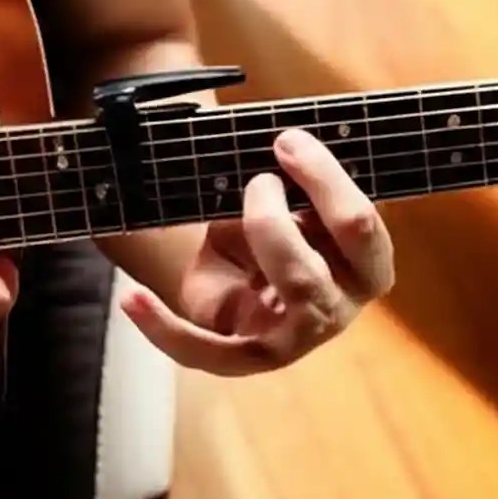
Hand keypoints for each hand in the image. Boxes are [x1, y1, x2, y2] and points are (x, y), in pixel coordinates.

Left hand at [121, 128, 394, 374]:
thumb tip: (271, 143)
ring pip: (296, 286)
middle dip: (287, 210)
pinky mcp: (249, 358)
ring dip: (263, 232)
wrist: (237, 281)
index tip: (285, 140)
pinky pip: (209, 351)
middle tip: (257, 178)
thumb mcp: (285, 203)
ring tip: (225, 215)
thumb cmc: (273, 232)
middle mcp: (342, 304)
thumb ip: (288, 181)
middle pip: (325, 260)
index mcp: (365, 263)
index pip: (360, 224)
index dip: (325, 177)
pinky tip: (132, 300)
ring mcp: (298, 337)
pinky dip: (165, 327)